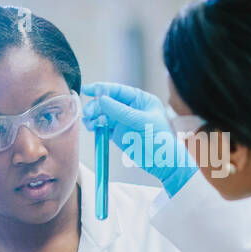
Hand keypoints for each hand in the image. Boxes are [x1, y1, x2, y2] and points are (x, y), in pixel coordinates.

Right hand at [81, 82, 195, 196]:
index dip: (102, 89)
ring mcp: (123, 121)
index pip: (118, 90)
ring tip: (89, 123)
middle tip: (88, 113)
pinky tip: (92, 128)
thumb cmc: (160, 139)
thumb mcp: (141, 122)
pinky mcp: (118, 134)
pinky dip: (96, 126)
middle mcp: (131, 108)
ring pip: (103, 114)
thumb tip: (101, 99)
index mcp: (141, 100)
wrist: (163, 163)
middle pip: (108, 102)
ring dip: (94, 117)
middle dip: (96, 106)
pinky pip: (103, 127)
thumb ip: (120, 111)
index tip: (87, 90)